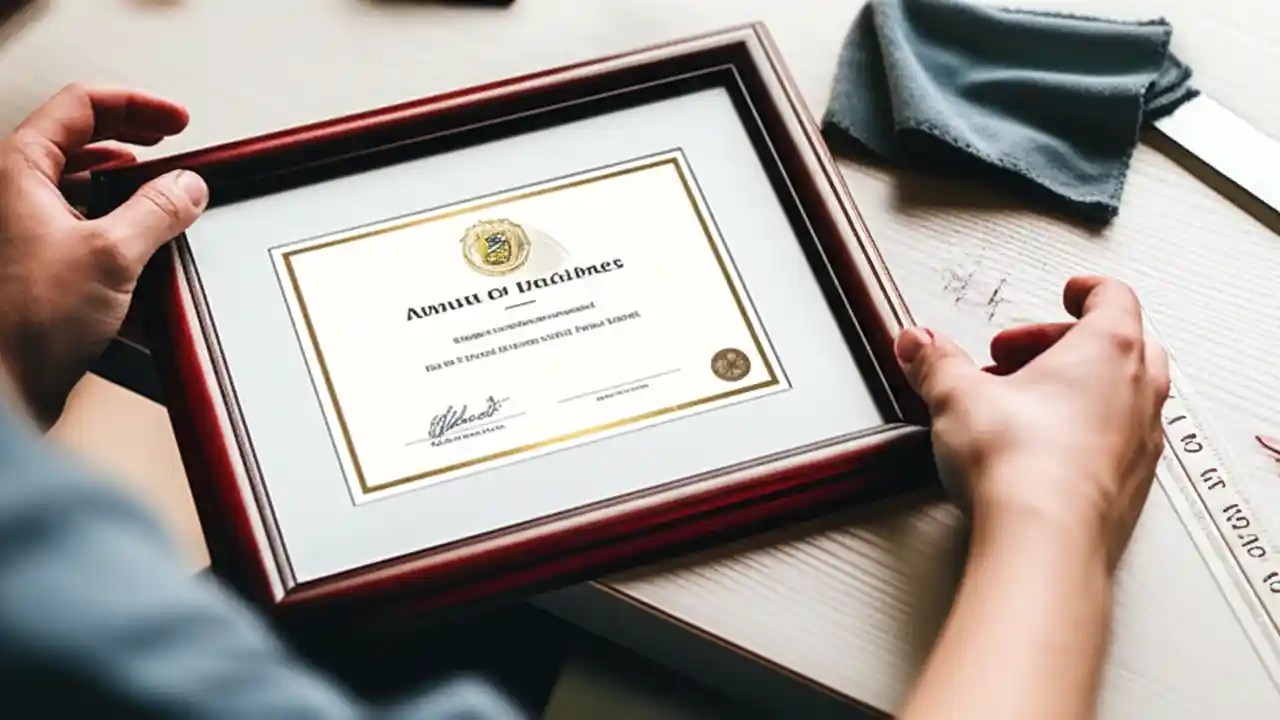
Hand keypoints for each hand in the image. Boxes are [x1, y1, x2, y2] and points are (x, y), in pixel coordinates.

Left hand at [0, 84, 206, 425]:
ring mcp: (22, 230)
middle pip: (78, 140)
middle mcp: (13, 194)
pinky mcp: (36, 268)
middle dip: (133, 139)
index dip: (137, 105)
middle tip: (174, 145)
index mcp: (17, 170)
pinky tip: (143, 246)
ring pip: (79, 184)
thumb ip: (157, 211)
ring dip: (126, 185)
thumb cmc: (23, 323)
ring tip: (165, 195)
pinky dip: (115, 223)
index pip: (81, 105)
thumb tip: (188, 187)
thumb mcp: (111, 255)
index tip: (178, 121)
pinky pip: (80, 226)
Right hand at [895, 276, 1168, 569]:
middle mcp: (1138, 393)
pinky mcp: (1131, 488)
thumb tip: (919, 344)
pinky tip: (1040, 453)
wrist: (1044, 544)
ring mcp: (1141, 443)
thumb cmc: (1023, 467)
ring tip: (1023, 404)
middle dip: (1067, 344)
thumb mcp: (958, 396)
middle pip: (1123, 344)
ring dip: (1078, 391)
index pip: (1114, 298)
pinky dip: (1085, 435)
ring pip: (1123, 396)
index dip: (1088, 289)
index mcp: (1108, 351)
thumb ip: (936, 364)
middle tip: (1021, 354)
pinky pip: (1116, 444)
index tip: (1069, 291)